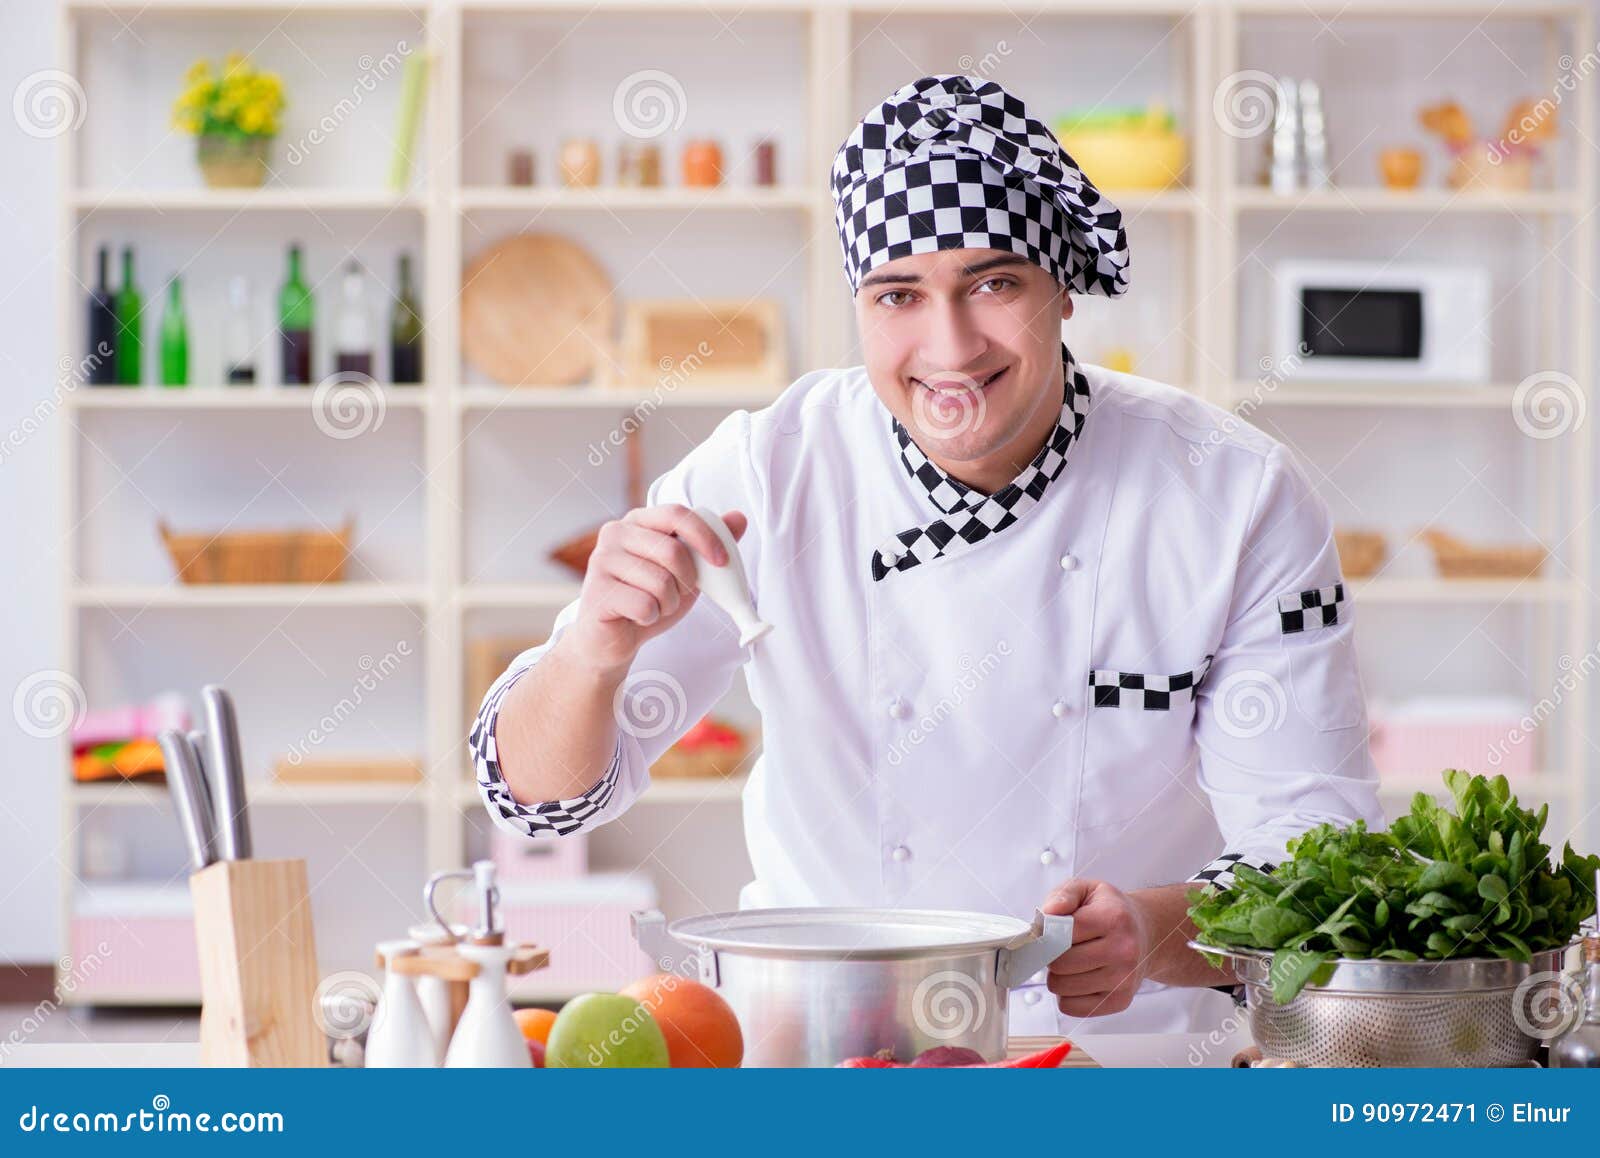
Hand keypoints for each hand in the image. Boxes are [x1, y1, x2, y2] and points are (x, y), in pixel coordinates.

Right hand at [564, 504, 747, 676]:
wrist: (613, 637)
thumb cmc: (649, 598)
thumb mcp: (686, 570)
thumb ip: (708, 544)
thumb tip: (738, 518)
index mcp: (638, 520)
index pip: (676, 514)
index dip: (705, 536)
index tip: (721, 561)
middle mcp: (615, 533)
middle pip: (672, 551)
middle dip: (686, 581)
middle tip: (678, 594)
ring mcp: (602, 561)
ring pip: (661, 582)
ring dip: (669, 603)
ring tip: (654, 606)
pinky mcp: (597, 591)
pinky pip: (644, 605)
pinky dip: (651, 617)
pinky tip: (638, 617)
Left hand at [1041, 878, 1152, 1017]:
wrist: (1145, 933)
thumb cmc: (1111, 911)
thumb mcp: (1088, 889)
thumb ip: (1064, 895)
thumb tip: (1049, 913)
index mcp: (1114, 919)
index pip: (1062, 932)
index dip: (1047, 932)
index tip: (1049, 930)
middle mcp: (1123, 951)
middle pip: (1060, 963)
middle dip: (1051, 955)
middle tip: (1060, 947)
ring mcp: (1123, 980)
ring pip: (1062, 987)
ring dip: (1057, 976)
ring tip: (1070, 962)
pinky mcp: (1119, 1001)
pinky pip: (1071, 1007)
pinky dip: (1066, 995)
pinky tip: (1077, 979)